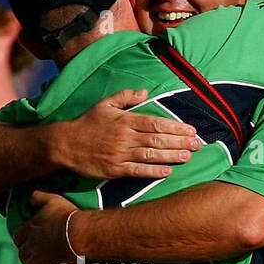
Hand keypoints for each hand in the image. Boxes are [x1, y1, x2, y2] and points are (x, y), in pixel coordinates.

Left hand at [14, 191, 77, 263]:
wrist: (79, 235)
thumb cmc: (68, 217)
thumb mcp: (53, 200)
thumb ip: (40, 198)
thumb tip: (30, 198)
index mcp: (30, 228)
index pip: (17, 237)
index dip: (22, 240)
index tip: (27, 242)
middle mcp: (30, 244)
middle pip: (22, 253)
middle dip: (26, 255)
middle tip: (33, 256)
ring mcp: (36, 258)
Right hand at [46, 89, 201, 179]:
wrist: (65, 144)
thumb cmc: (87, 123)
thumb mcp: (105, 103)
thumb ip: (126, 96)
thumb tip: (146, 92)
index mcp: (125, 120)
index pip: (155, 122)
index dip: (175, 126)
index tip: (191, 129)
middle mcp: (125, 137)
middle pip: (157, 139)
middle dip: (179, 142)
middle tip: (198, 144)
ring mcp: (120, 154)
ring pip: (150, 155)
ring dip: (171, 156)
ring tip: (188, 156)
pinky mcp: (114, 170)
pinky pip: (137, 171)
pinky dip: (153, 171)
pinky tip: (168, 171)